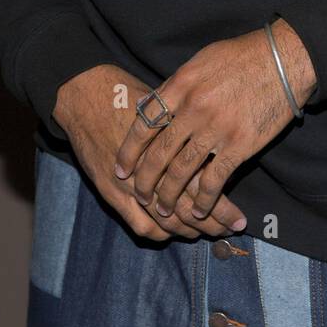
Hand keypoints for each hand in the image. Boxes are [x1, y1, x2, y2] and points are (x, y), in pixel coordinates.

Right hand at [53, 64, 247, 241]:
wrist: (86, 96)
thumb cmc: (129, 93)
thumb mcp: (167, 105)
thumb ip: (190, 129)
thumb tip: (220, 142)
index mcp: (172, 148)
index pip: (204, 186)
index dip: (223, 206)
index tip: (241, 217)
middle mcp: (153, 171)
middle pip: (190, 208)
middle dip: (213, 223)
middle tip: (232, 229)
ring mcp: (132, 187)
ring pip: (168, 221)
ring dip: (190, 230)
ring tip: (208, 233)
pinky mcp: (113, 195)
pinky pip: (142, 225)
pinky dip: (161, 233)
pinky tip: (174, 233)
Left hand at [115, 20, 316, 222]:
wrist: (282, 60)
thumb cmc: (241, 56)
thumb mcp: (201, 61)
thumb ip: (176, 85)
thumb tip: (153, 105)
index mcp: (181, 86)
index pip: (144, 124)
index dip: (129, 150)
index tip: (121, 168)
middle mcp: (194, 109)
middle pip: (159, 152)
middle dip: (145, 180)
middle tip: (139, 195)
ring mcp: (216, 129)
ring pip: (182, 171)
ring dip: (170, 195)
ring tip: (163, 209)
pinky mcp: (239, 146)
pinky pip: (214, 180)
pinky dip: (204, 200)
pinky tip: (198, 210)